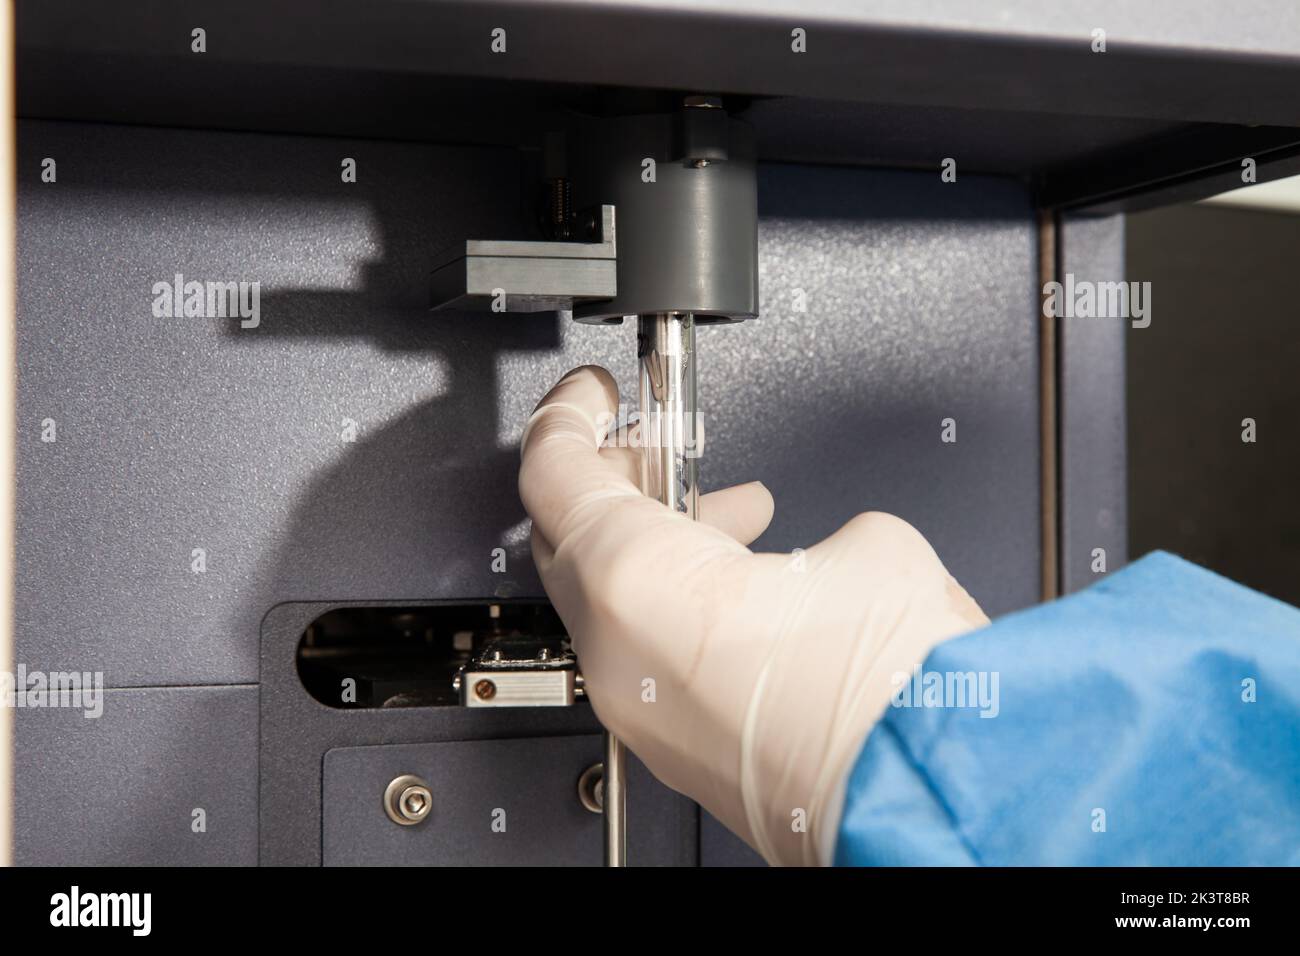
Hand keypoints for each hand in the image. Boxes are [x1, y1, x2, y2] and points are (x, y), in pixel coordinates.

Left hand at [519, 366, 987, 864]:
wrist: (926, 806)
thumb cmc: (894, 695)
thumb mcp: (868, 548)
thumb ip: (811, 532)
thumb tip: (819, 556)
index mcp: (636, 581)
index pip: (554, 471)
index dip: (569, 416)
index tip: (589, 398)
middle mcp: (616, 655)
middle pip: (572, 536)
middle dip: (624, 479)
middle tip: (670, 451)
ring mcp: (639, 713)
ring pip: (611, 600)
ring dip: (660, 543)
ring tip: (737, 518)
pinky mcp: (674, 752)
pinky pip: (645, 656)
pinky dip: (678, 607)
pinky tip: (747, 596)